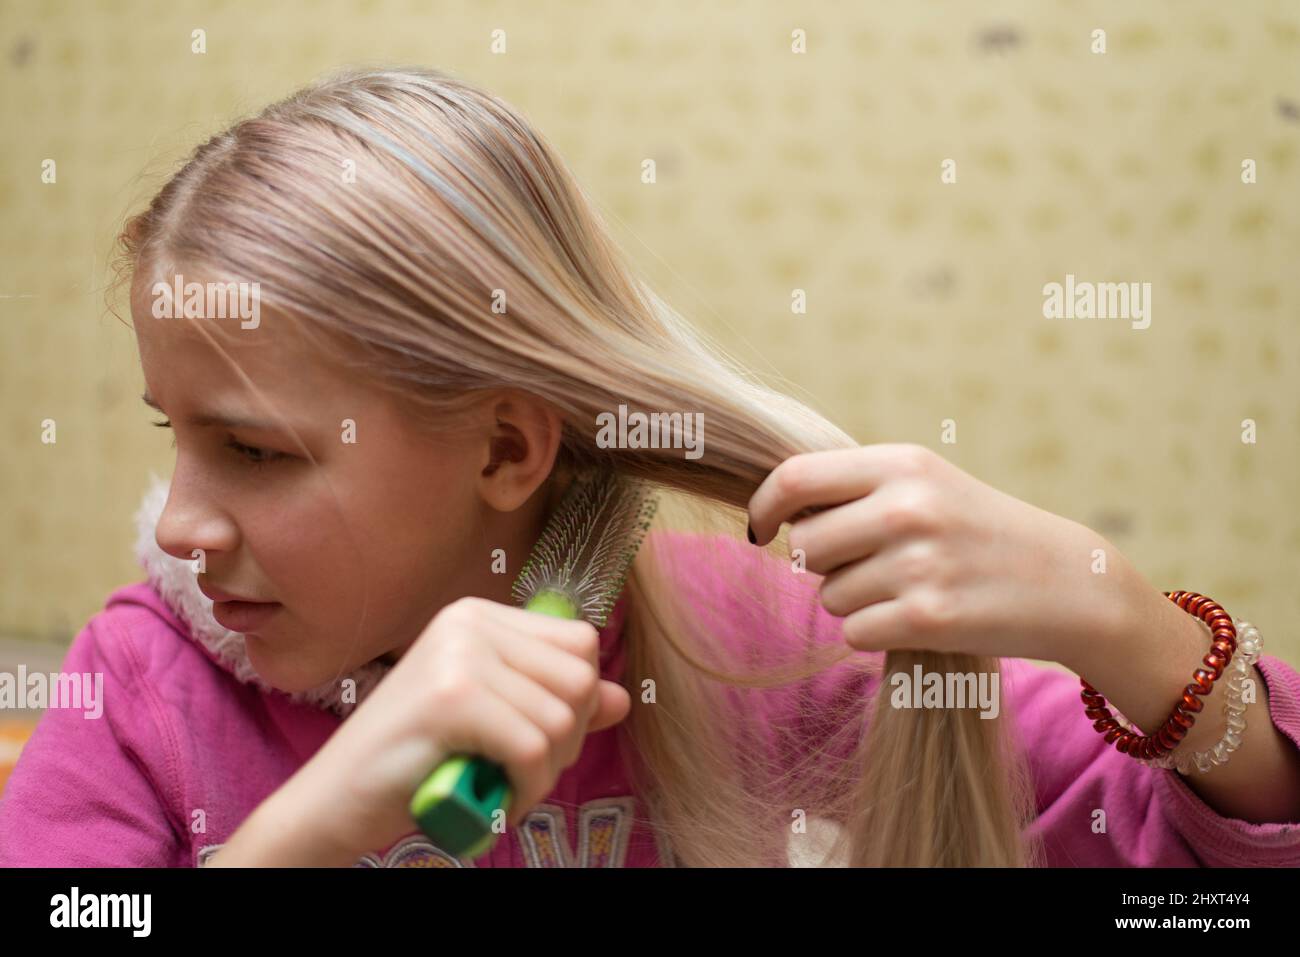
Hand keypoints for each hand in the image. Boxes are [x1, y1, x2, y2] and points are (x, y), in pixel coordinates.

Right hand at [293, 596, 631, 857]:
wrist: (333, 802)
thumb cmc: (414, 762)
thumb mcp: (494, 723)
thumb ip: (554, 704)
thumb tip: (622, 698)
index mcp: (478, 616)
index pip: (580, 642)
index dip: (577, 700)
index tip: (538, 737)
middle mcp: (468, 622)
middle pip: (580, 678)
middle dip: (566, 740)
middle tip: (520, 768)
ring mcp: (457, 656)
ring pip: (562, 719)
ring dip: (543, 773)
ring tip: (500, 783)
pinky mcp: (450, 699)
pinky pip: (534, 750)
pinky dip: (525, 790)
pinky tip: (493, 797)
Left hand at [747, 443, 1150, 667]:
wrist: (1067, 582)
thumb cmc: (978, 530)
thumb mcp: (926, 482)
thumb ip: (855, 486)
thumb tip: (773, 505)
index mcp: (902, 464)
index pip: (795, 477)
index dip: (764, 506)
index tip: (761, 528)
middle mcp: (907, 508)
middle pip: (804, 546)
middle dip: (822, 564)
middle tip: (867, 565)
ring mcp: (918, 564)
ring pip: (829, 595)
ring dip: (855, 601)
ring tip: (910, 587)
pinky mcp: (928, 619)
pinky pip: (855, 632)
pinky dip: (876, 632)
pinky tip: (919, 616)